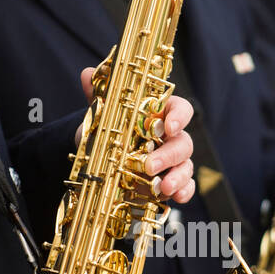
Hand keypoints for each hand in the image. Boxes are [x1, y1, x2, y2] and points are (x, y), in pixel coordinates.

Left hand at [78, 66, 195, 203]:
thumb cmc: (111, 131)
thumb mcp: (102, 116)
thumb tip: (88, 74)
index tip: (169, 126)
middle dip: (168, 155)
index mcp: (160, 114)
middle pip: (183, 142)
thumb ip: (99, 97)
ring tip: (162, 187)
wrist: (103, 158)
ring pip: (186, 166)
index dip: (179, 117)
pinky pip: (186, 186)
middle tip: (149, 165)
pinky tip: (175, 198)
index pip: (180, 109)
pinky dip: (184, 192)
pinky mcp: (171, 181)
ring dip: (177, 177)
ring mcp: (173, 161)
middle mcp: (171, 137)